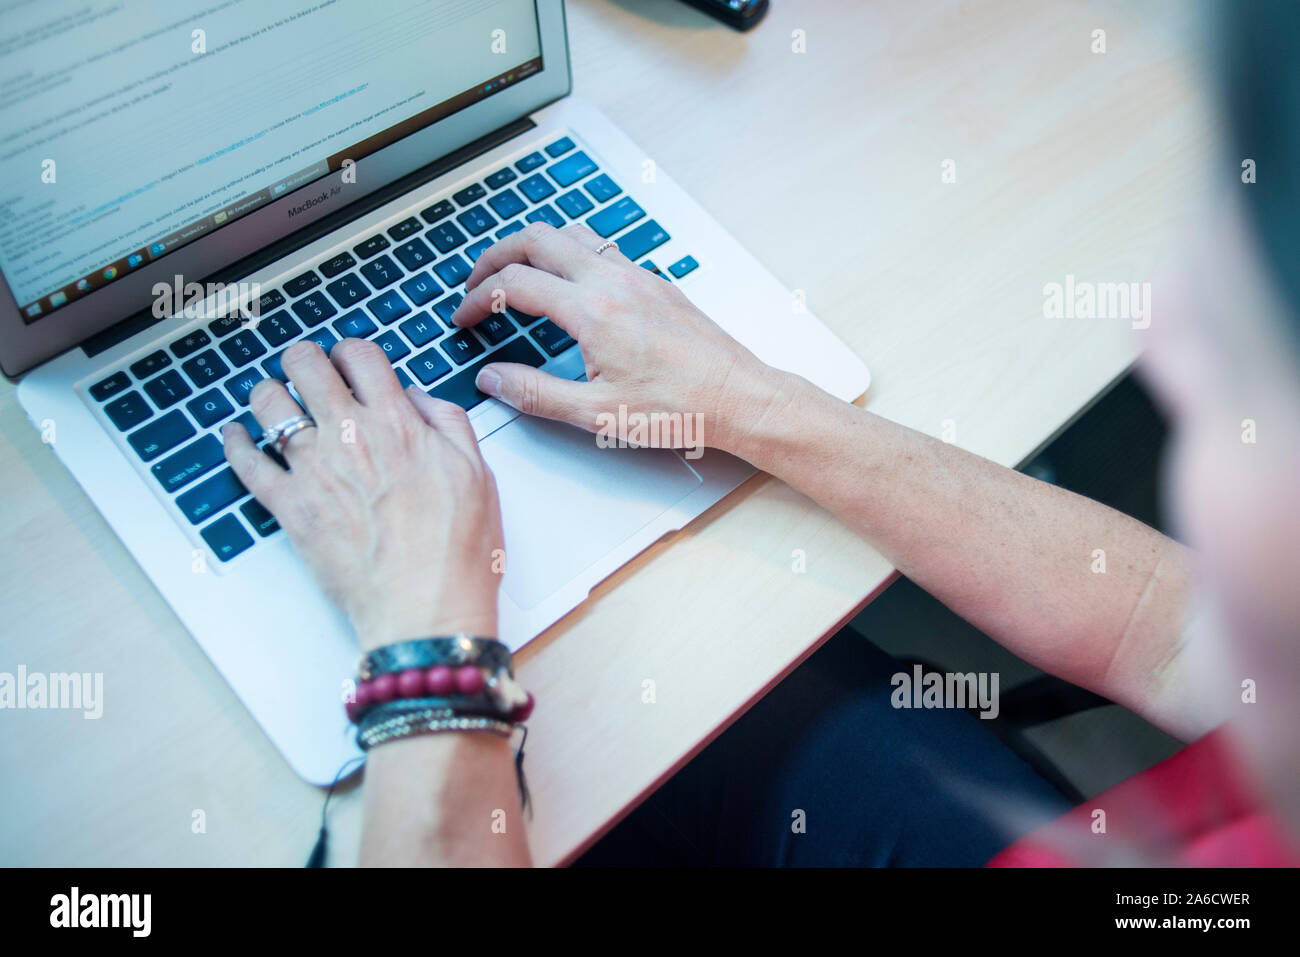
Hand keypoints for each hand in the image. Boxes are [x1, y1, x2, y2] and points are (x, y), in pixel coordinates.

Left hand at [222, 339, 504, 650]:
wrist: (425, 609)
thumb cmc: (456, 552)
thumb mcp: (477, 474)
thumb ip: (449, 424)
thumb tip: (419, 399)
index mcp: (397, 424)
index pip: (360, 355)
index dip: (352, 351)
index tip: (351, 362)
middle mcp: (349, 437)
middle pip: (305, 365)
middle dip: (304, 360)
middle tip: (307, 371)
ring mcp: (314, 470)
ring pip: (269, 404)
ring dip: (270, 394)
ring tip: (275, 400)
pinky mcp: (290, 508)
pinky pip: (246, 463)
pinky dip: (236, 443)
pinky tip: (236, 436)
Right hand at [451, 222, 787, 456]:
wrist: (740, 398)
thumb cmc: (681, 408)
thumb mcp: (597, 414)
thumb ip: (536, 394)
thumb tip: (492, 380)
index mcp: (593, 312)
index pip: (514, 285)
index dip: (477, 298)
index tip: (462, 317)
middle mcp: (613, 281)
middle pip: (535, 239)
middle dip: (495, 257)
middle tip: (476, 284)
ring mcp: (636, 275)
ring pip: (570, 234)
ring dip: (532, 246)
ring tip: (513, 274)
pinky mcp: (654, 282)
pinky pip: (600, 247)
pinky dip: (567, 253)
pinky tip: (566, 282)